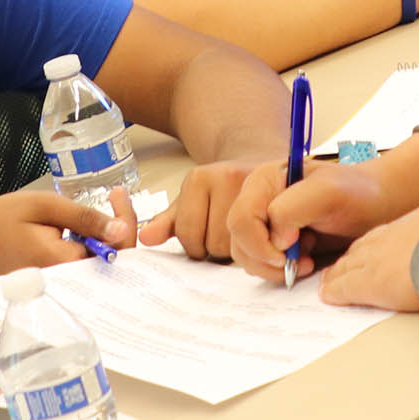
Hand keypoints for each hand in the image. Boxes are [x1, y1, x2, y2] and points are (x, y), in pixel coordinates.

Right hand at [0, 188, 134, 279]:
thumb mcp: (41, 206)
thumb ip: (83, 217)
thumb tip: (121, 228)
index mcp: (64, 263)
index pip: (116, 250)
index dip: (125, 221)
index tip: (117, 195)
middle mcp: (67, 283)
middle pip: (112, 261)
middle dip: (119, 228)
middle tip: (114, 198)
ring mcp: (61, 288)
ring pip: (97, 263)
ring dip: (105, 237)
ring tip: (105, 206)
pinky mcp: (55, 286)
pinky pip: (81, 268)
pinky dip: (89, 246)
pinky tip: (86, 227)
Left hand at [140, 161, 255, 259]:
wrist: (256, 170)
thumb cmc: (219, 191)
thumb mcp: (189, 203)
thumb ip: (167, 222)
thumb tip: (145, 238)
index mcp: (199, 178)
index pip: (188, 232)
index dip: (193, 244)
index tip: (200, 237)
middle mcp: (227, 177)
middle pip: (213, 241)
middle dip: (214, 246)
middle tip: (220, 233)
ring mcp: (253, 187)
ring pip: (236, 245)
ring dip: (233, 248)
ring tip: (236, 233)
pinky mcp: (273, 199)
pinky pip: (258, 241)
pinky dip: (253, 245)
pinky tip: (252, 234)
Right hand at [229, 159, 398, 283]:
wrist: (373, 206)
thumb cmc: (355, 194)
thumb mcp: (328, 193)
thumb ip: (293, 208)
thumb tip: (275, 239)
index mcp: (263, 181)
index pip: (241, 219)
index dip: (259, 243)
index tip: (288, 254)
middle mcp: (257, 200)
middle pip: (239, 241)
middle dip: (267, 259)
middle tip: (301, 262)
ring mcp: (262, 221)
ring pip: (246, 256)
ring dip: (274, 267)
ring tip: (306, 260)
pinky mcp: (271, 240)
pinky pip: (260, 263)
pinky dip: (280, 270)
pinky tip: (305, 260)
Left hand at [318, 204, 418, 310]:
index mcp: (417, 223)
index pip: (389, 234)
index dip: (376, 244)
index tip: (370, 250)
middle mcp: (392, 237)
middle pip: (363, 247)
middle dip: (351, 258)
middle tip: (340, 266)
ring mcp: (378, 259)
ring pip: (349, 265)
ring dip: (338, 273)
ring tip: (328, 281)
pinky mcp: (369, 283)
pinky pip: (345, 287)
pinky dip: (334, 291)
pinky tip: (327, 295)